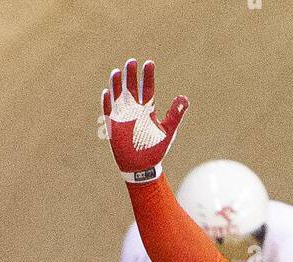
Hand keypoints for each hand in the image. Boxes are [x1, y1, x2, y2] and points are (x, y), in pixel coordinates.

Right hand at [101, 59, 187, 182]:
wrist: (142, 168)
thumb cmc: (155, 150)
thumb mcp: (168, 131)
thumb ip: (175, 115)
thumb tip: (184, 98)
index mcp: (147, 110)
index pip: (147, 88)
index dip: (148, 76)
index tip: (149, 63)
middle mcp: (134, 109)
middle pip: (131, 87)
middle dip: (131, 75)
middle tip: (132, 62)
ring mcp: (122, 116)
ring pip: (118, 95)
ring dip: (117, 84)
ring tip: (117, 71)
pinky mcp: (113, 125)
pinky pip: (108, 111)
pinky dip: (107, 102)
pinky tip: (108, 92)